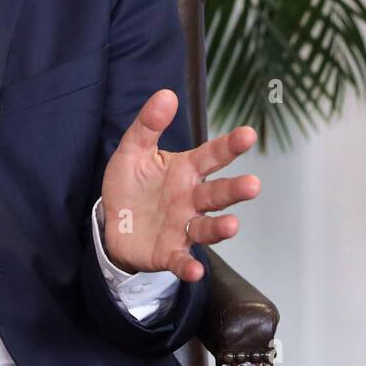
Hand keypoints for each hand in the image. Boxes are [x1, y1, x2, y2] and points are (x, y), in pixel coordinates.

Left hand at [101, 89, 259, 281]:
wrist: (113, 225)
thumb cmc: (131, 185)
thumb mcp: (132, 151)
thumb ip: (148, 125)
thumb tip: (166, 94)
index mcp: (185, 171)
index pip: (211, 156)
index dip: (229, 145)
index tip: (248, 134)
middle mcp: (191, 199)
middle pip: (217, 194)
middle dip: (235, 190)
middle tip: (253, 185)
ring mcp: (182, 227)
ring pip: (207, 227)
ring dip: (220, 228)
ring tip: (232, 226)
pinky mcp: (169, 252)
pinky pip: (182, 259)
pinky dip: (189, 266)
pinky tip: (195, 271)